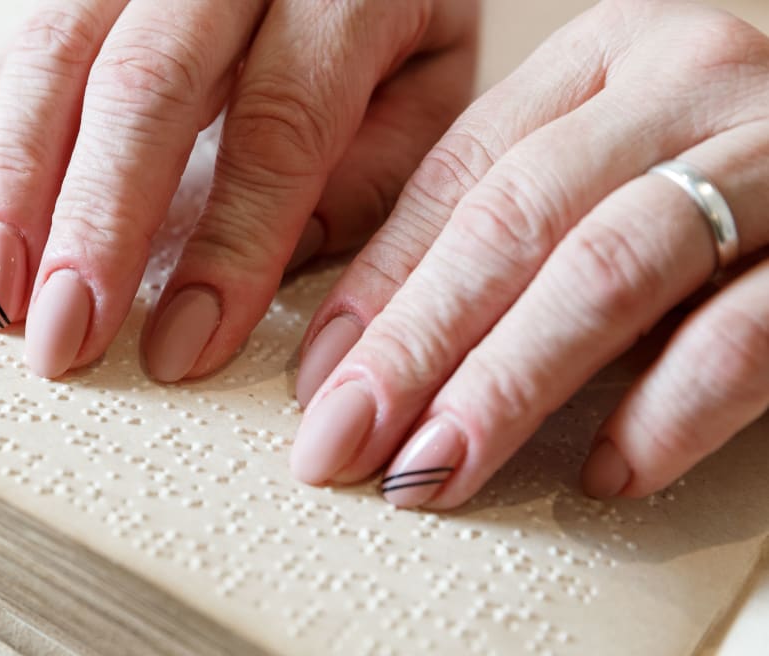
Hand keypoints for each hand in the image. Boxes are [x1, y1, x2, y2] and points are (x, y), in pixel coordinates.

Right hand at [0, 0, 477, 379]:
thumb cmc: (394, 19)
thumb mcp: (430, 86)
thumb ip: (373, 172)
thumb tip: (270, 264)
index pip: (280, 125)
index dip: (231, 245)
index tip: (186, 345)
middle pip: (146, 88)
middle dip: (95, 226)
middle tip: (64, 337)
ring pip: (57, 60)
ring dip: (12, 190)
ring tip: (0, 299)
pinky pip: (11, 54)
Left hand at [290, 0, 768, 507]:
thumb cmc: (721, 186)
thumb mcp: (600, 171)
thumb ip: (502, 218)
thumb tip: (356, 340)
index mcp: (606, 57)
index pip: (460, 174)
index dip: (378, 285)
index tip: (321, 379)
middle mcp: (685, 83)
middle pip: (516, 219)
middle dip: (415, 346)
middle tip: (345, 442)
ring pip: (608, 271)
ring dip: (506, 387)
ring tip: (435, 469)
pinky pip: (744, 332)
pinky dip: (667, 410)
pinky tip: (605, 470)